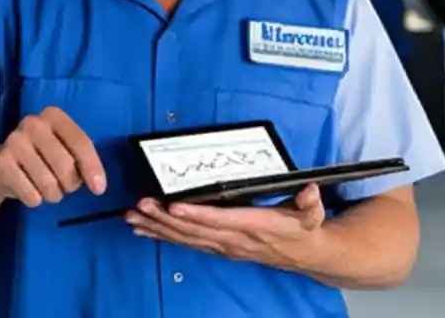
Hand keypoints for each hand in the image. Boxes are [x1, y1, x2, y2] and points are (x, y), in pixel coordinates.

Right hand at [0, 106, 106, 206]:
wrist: (3, 164)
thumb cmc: (44, 155)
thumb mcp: (65, 148)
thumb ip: (82, 158)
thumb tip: (98, 184)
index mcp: (54, 116)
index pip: (80, 142)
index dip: (92, 168)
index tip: (99, 189)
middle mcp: (33, 124)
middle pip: (66, 166)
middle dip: (70, 185)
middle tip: (65, 185)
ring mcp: (15, 142)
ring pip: (48, 184)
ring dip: (53, 194)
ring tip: (47, 187)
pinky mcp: (2, 164)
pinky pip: (31, 195)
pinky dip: (35, 200)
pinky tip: (29, 188)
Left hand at [126, 183, 326, 269]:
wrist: (303, 254)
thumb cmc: (302, 229)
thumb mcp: (312, 214)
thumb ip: (309, 202)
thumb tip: (310, 191)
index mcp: (252, 226)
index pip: (219, 220)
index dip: (196, 214)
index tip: (173, 206)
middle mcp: (232, 239)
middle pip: (193, 230)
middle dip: (164, 219)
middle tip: (140, 206)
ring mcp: (222, 246)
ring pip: (184, 238)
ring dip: (156, 228)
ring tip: (132, 218)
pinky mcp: (217, 247)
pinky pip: (186, 243)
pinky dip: (163, 236)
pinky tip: (143, 231)